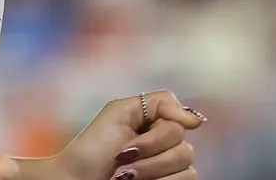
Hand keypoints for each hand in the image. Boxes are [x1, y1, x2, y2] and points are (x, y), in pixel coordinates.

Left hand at [45, 90, 203, 179]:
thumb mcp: (118, 113)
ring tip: (124, 175)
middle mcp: (168, 145)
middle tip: (123, 158)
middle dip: (149, 152)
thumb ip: (157, 103)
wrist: (79, 179)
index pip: (180, 120)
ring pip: (186, 165)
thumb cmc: (92, 149)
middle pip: (184, 144)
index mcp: (156, 122)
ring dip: (150, 170)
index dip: (159, 132)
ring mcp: (170, 168)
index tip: (134, 136)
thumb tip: (195, 117)